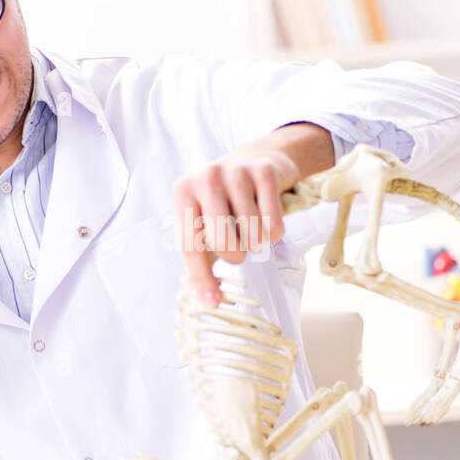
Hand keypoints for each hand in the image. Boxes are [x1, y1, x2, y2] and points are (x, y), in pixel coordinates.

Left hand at [172, 123, 332, 306]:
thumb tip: (200, 303)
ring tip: (252, 224)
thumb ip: (199, 253)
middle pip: (224, 244)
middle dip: (236, 255)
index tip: (213, 302)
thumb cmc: (227, 197)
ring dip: (257, 241)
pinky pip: (274, 226)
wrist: (260, 157)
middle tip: (239, 244)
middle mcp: (206, 178)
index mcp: (184, 191)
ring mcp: (236, 173)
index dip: (202, 278)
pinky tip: (268, 214)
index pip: (190, 244)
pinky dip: (275, 232)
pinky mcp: (265, 173)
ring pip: (252, 237)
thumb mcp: (205, 216)